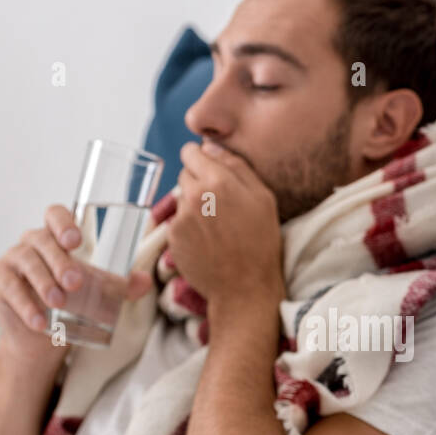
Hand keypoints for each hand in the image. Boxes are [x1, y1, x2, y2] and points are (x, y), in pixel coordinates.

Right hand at [0, 204, 152, 367]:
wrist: (43, 336)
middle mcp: (33, 243)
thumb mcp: (96, 292)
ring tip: (59, 303)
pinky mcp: (1, 283)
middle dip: (60, 261)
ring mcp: (14, 261)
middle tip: (76, 283)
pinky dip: (26, 307)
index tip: (76, 241)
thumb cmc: (71, 303)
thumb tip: (145, 282)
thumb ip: (120, 286)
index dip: (64, 223)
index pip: (55, 215)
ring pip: (27, 263)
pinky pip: (11, 289)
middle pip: (43, 241)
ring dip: (44, 283)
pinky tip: (39, 322)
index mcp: (57, 237)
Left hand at [167, 140, 283, 308]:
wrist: (244, 288)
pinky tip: (207, 241)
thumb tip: (210, 146)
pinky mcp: (172, 237)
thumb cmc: (261, 243)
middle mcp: (194, 196)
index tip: (210, 170)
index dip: (201, 158)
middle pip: (184, 173)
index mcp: (218, 181)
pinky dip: (188, 228)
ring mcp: (180, 218)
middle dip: (198, 182)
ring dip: (193, 206)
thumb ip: (236, 166)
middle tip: (219, 204)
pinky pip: (177, 222)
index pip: (191, 151)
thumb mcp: (263, 198)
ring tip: (216, 226)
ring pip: (180, 198)